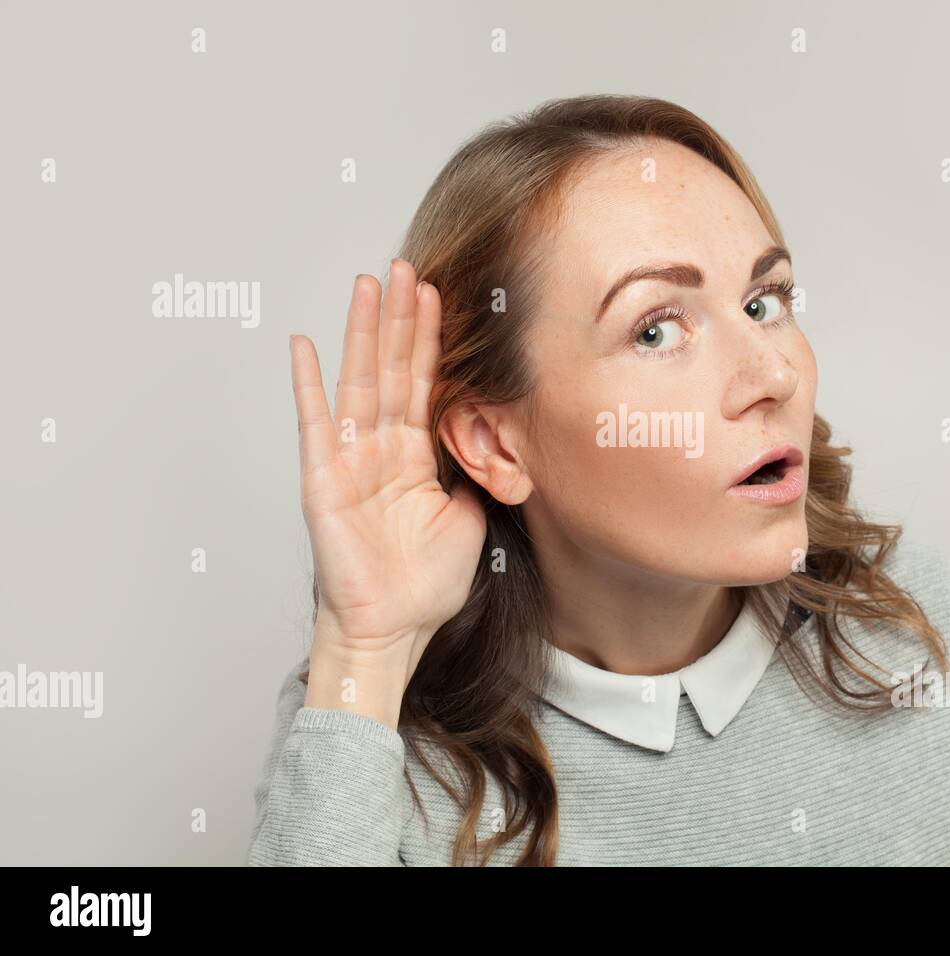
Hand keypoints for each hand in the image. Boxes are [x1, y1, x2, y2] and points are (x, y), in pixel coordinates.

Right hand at [288, 259, 485, 682]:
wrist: (395, 627)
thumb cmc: (427, 583)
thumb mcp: (472, 517)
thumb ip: (475, 473)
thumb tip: (494, 443)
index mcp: (415, 456)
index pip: (423, 384)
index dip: (430, 340)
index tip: (439, 294)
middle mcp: (382, 449)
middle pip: (391, 369)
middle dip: (399, 318)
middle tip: (405, 266)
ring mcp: (350, 460)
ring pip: (360, 382)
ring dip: (363, 332)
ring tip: (368, 284)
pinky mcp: (323, 479)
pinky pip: (314, 424)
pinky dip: (308, 385)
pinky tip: (305, 346)